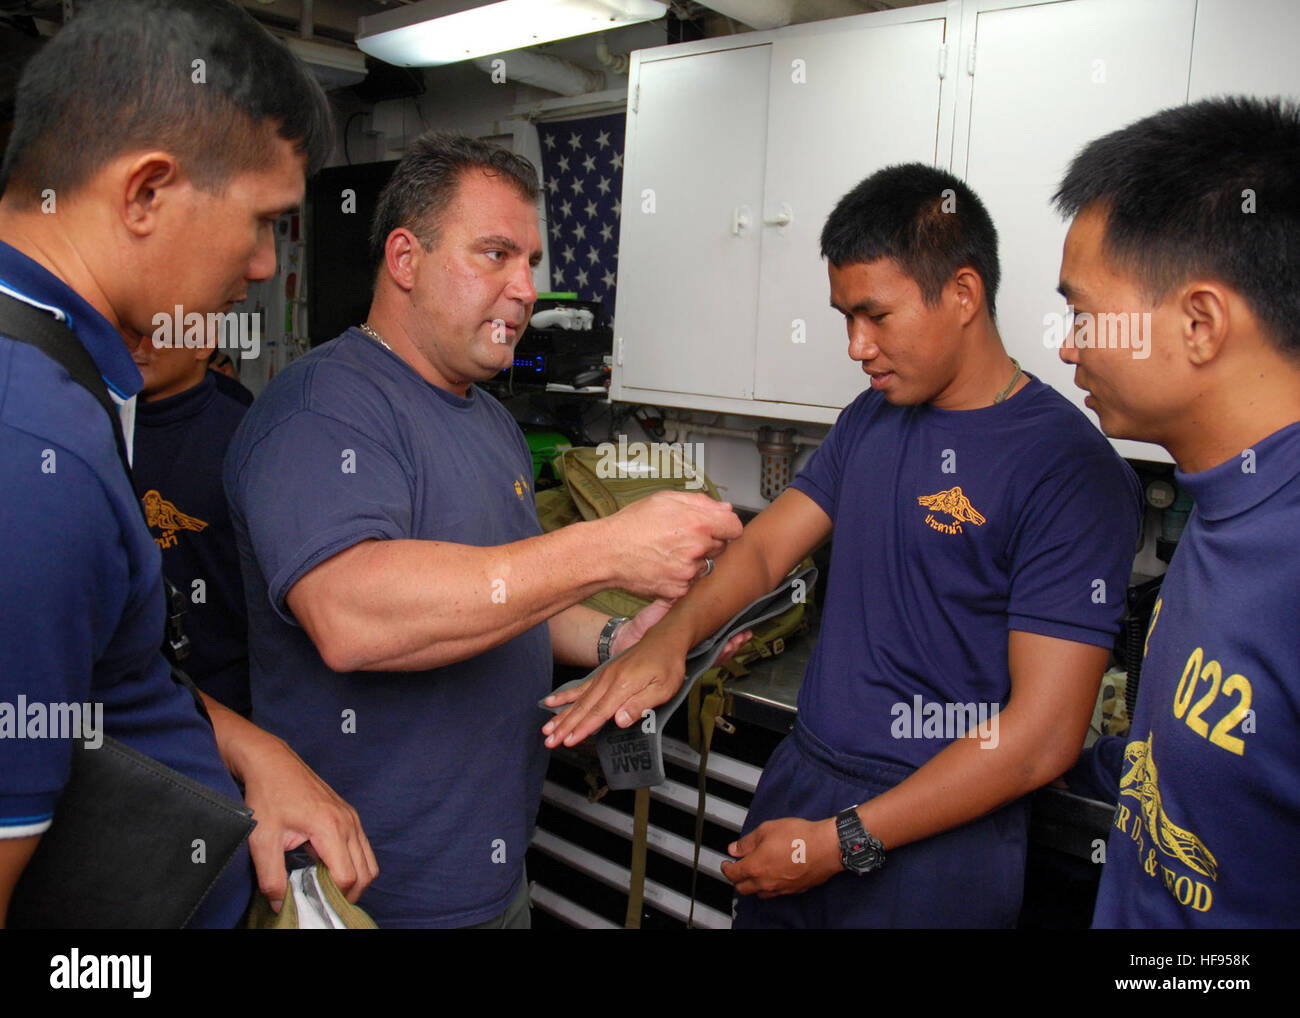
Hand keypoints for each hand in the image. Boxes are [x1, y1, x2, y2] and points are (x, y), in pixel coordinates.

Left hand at [233, 728, 378, 911]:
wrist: (271, 762)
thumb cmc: (267, 796)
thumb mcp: (262, 840)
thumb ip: (271, 877)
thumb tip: (280, 904)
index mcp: (330, 827)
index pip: (347, 876)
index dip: (334, 897)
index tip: (315, 904)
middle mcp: (348, 822)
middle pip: (367, 872)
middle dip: (350, 894)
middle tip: (325, 903)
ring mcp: (351, 816)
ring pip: (369, 861)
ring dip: (355, 880)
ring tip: (327, 889)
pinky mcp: (348, 814)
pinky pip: (362, 847)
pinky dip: (354, 864)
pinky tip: (327, 867)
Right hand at [543, 626, 687, 747]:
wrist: (664, 639)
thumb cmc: (667, 664)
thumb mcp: (663, 688)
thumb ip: (640, 705)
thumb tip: (619, 721)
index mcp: (623, 685)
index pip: (599, 712)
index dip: (583, 729)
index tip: (568, 741)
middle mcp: (609, 680)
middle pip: (583, 708)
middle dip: (565, 726)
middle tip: (549, 742)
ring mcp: (604, 676)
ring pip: (579, 699)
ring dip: (561, 715)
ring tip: (546, 729)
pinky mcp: (603, 673)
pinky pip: (581, 686)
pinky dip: (565, 695)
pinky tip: (551, 701)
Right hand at [600, 492, 742, 599]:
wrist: (607, 553)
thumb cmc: (631, 524)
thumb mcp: (664, 500)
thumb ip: (700, 502)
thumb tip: (725, 508)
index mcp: (697, 523)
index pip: (734, 527)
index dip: (725, 525)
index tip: (717, 526)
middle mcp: (696, 549)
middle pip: (721, 547)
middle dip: (707, 542)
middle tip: (682, 538)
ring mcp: (688, 572)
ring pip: (705, 566)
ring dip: (694, 561)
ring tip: (669, 552)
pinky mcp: (678, 590)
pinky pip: (690, 582)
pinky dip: (681, 577)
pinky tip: (663, 566)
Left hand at [608, 598, 750, 661]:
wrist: (627, 640)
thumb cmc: (644, 624)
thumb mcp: (664, 605)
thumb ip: (680, 598)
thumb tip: (695, 581)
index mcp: (691, 627)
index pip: (717, 626)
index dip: (731, 624)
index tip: (743, 618)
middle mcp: (694, 640)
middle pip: (721, 640)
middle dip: (736, 637)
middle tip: (745, 632)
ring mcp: (690, 652)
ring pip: (717, 652)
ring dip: (731, 647)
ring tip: (739, 640)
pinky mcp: (684, 663)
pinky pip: (705, 662)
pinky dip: (718, 658)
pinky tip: (725, 650)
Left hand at [721, 816, 841, 897]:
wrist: (827, 847)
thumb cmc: (799, 836)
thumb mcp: (767, 829)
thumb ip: (747, 841)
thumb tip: (734, 849)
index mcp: (755, 867)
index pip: (732, 874)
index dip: (726, 868)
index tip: (726, 863)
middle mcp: (766, 882)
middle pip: (743, 888)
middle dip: (737, 879)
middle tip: (738, 868)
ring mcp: (781, 888)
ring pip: (759, 893)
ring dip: (753, 884)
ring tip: (756, 871)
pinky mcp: (794, 890)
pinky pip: (776, 892)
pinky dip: (770, 886)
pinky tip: (774, 874)